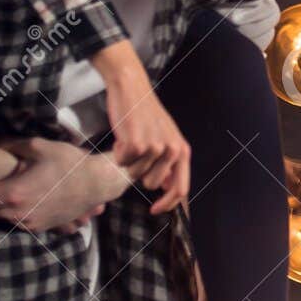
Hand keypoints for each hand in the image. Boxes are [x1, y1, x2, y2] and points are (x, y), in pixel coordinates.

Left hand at [0, 138, 128, 232]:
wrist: (97, 184)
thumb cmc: (68, 162)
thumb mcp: (39, 146)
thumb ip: (9, 144)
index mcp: (14, 193)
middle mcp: (18, 213)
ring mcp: (29, 224)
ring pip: (0, 219)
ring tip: (10, 189)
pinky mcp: (40, 229)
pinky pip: (16, 223)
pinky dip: (15, 213)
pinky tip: (25, 198)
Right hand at [102, 70, 189, 213]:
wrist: (132, 89)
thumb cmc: (146, 115)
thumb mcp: (166, 138)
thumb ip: (169, 164)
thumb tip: (168, 189)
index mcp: (182, 150)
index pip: (181, 189)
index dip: (168, 204)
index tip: (155, 210)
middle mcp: (173, 150)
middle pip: (152, 184)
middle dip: (140, 173)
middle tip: (137, 152)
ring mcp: (156, 148)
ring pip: (135, 175)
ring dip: (128, 161)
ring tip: (131, 141)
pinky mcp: (137, 144)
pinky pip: (122, 163)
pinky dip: (118, 153)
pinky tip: (123, 137)